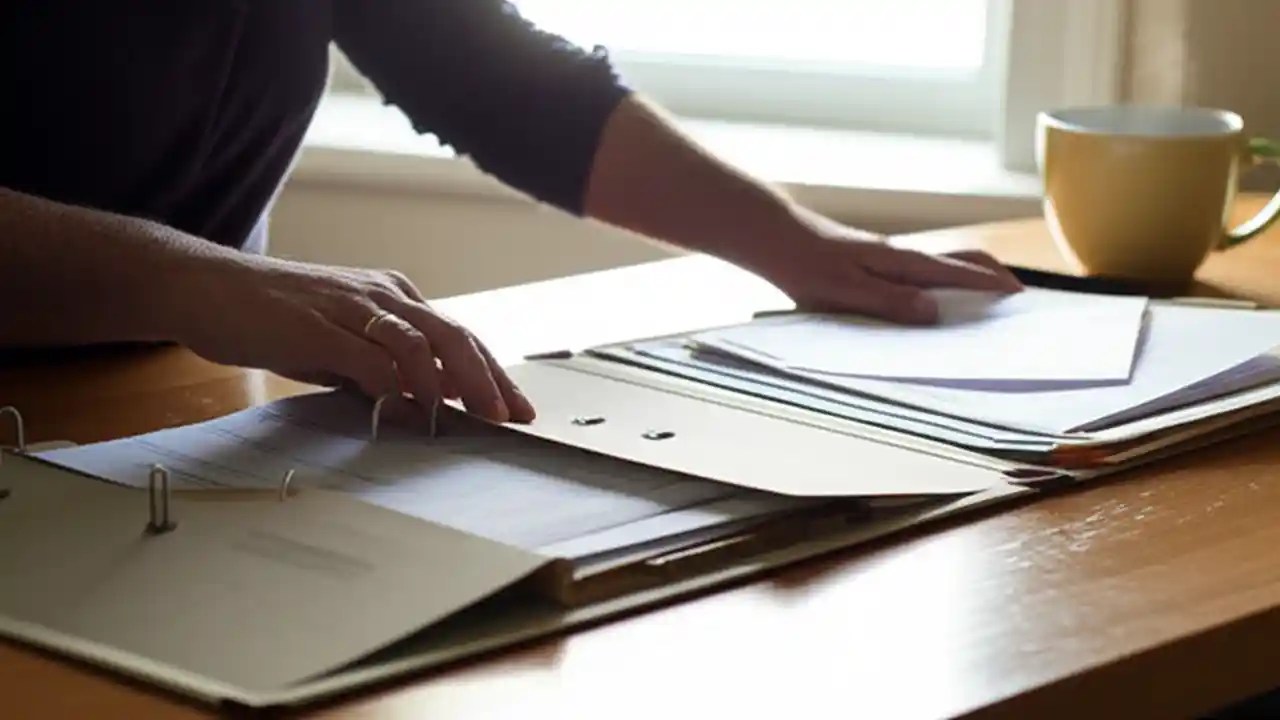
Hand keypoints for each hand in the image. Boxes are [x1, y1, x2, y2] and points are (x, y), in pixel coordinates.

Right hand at [171, 254, 535, 423]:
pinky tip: (411, 410)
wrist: (207, 288)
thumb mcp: (341, 346)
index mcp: (391, 297)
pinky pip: (368, 356)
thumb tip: (427, 406)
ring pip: (420, 342)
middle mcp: (380, 295)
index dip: (492, 372)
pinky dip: (395, 384)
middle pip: (452, 336)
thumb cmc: (275, 319)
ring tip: (474, 416)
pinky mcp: (317, 326)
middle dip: (488, 378)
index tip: (518, 407)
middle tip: (510, 417)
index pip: (457, 335)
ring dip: (452, 381)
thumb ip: (382, 370)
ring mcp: (349, 307)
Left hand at [748, 207, 1024, 323]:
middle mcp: (902, 256)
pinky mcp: (875, 263)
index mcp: (902, 262)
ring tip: (987, 302)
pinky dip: (943, 281)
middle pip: (962, 260)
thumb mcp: (847, 292)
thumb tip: (935, 312)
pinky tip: (937, 299)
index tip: (1020, 299)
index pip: (960, 273)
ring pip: (943, 265)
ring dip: (970, 279)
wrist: (775, 238)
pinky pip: (921, 272)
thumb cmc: (806, 264)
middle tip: (1016, 298)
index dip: (992, 286)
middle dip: (993, 276)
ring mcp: (890, 258)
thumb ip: (891, 302)